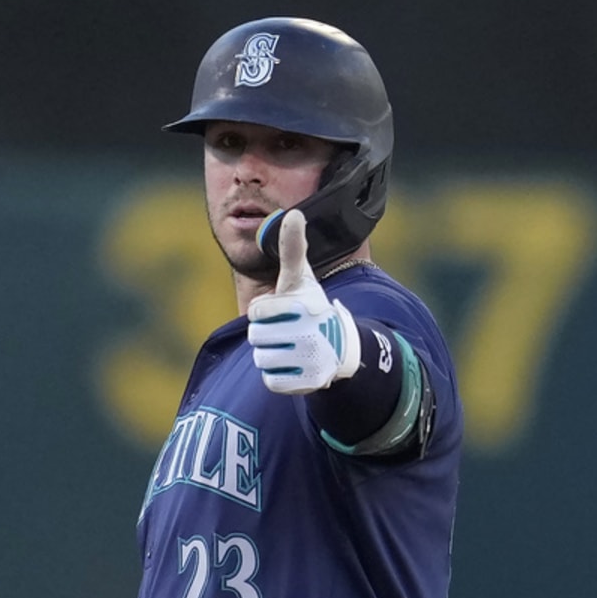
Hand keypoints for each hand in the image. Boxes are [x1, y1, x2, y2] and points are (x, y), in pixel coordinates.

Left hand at [246, 209, 361, 394]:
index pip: (257, 311)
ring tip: (291, 348)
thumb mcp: (301, 278)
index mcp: (303, 306)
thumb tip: (293, 213)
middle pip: (256, 337)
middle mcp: (308, 334)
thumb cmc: (311, 307)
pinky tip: (294, 366)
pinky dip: (278, 377)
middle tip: (287, 331)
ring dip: (271, 355)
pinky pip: (271, 381)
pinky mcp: (307, 384)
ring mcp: (309, 360)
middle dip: (267, 334)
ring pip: (262, 360)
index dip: (265, 311)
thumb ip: (292, 249)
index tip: (282, 310)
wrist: (340, 347)